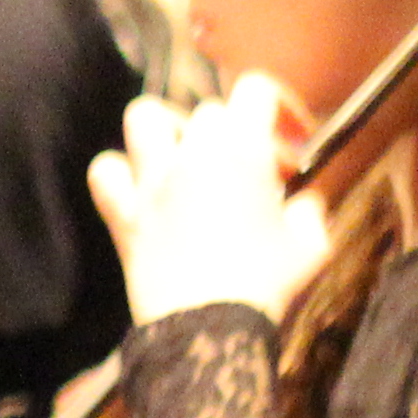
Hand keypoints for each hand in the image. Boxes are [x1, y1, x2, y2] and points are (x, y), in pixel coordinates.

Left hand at [88, 77, 330, 326]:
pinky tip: (144, 191)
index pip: (256, 88)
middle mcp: (191, 153)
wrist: (207, 328)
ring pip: (145, 117)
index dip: (280, 105)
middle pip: (209, 111)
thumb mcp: (312, 245)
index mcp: (242, 151)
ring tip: (190, 158)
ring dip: (169, 129)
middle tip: (256, 174)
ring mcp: (150, 180)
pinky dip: (120, 172)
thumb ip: (310, 210)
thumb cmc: (267, 285)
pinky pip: (105, 170)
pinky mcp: (122, 211)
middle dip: (236, 133)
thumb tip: (305, 201)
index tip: (293, 141)